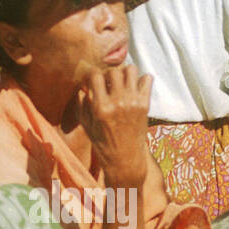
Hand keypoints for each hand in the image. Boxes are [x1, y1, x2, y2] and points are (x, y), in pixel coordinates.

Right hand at [79, 65, 151, 188]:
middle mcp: (118, 102)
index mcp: (101, 107)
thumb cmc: (102, 143)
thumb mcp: (86, 124)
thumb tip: (83, 85)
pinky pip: (147, 79)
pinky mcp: (145, 105)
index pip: (96, 75)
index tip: (94, 79)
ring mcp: (133, 103)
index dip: (93, 74)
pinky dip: (141, 80)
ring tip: (122, 83)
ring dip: (125, 74)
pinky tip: (134, 89)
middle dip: (109, 74)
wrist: (125, 159)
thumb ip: (82, 103)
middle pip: (114, 70)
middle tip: (109, 82)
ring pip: (131, 70)